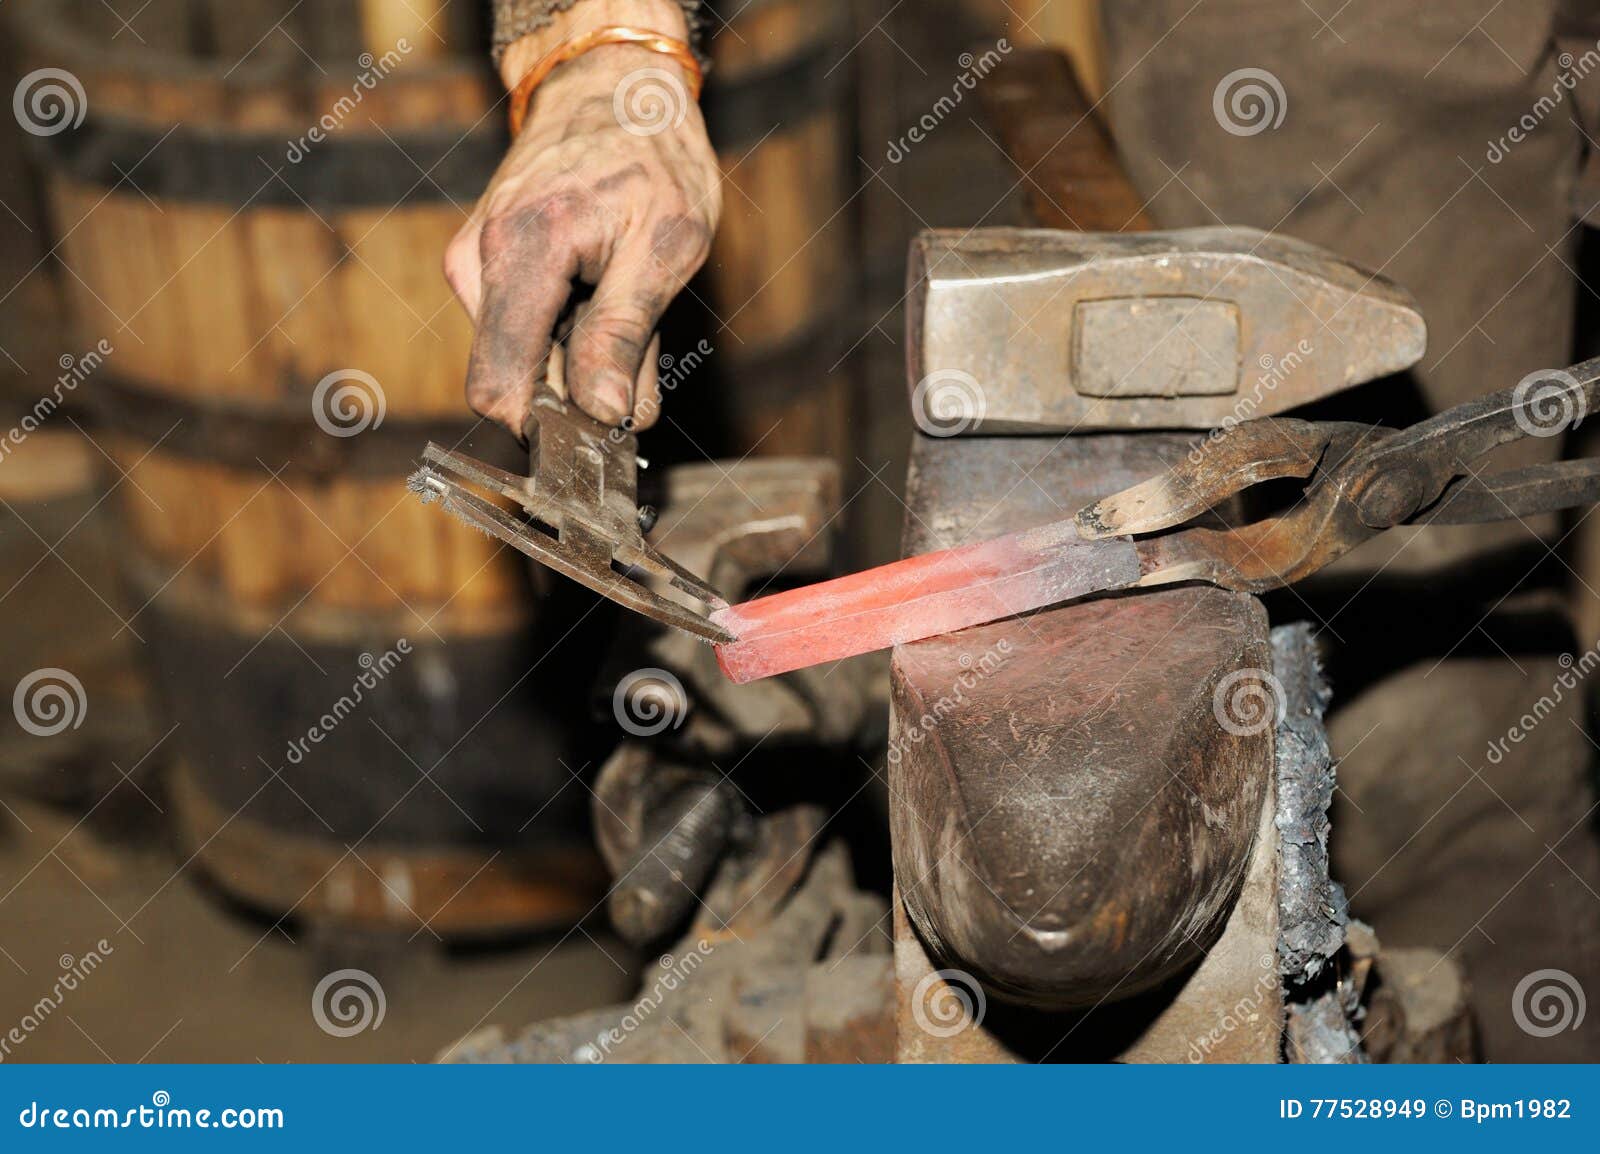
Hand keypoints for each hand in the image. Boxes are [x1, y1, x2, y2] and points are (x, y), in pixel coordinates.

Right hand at [445, 1, 719, 434]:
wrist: (611, 89)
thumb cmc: (652, 157)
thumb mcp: (667, 245)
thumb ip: (627, 334)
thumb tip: (605, 415)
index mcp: (521, 253)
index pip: (500, 388)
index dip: (552, 424)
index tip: (607, 419)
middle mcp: (477, 263)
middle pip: (518, 381)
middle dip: (582, 381)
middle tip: (641, 336)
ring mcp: (471, 265)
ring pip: (525, 360)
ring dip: (582, 352)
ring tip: (622, 293)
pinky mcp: (479, 268)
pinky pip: (522, 331)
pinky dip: (567, 327)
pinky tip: (597, 284)